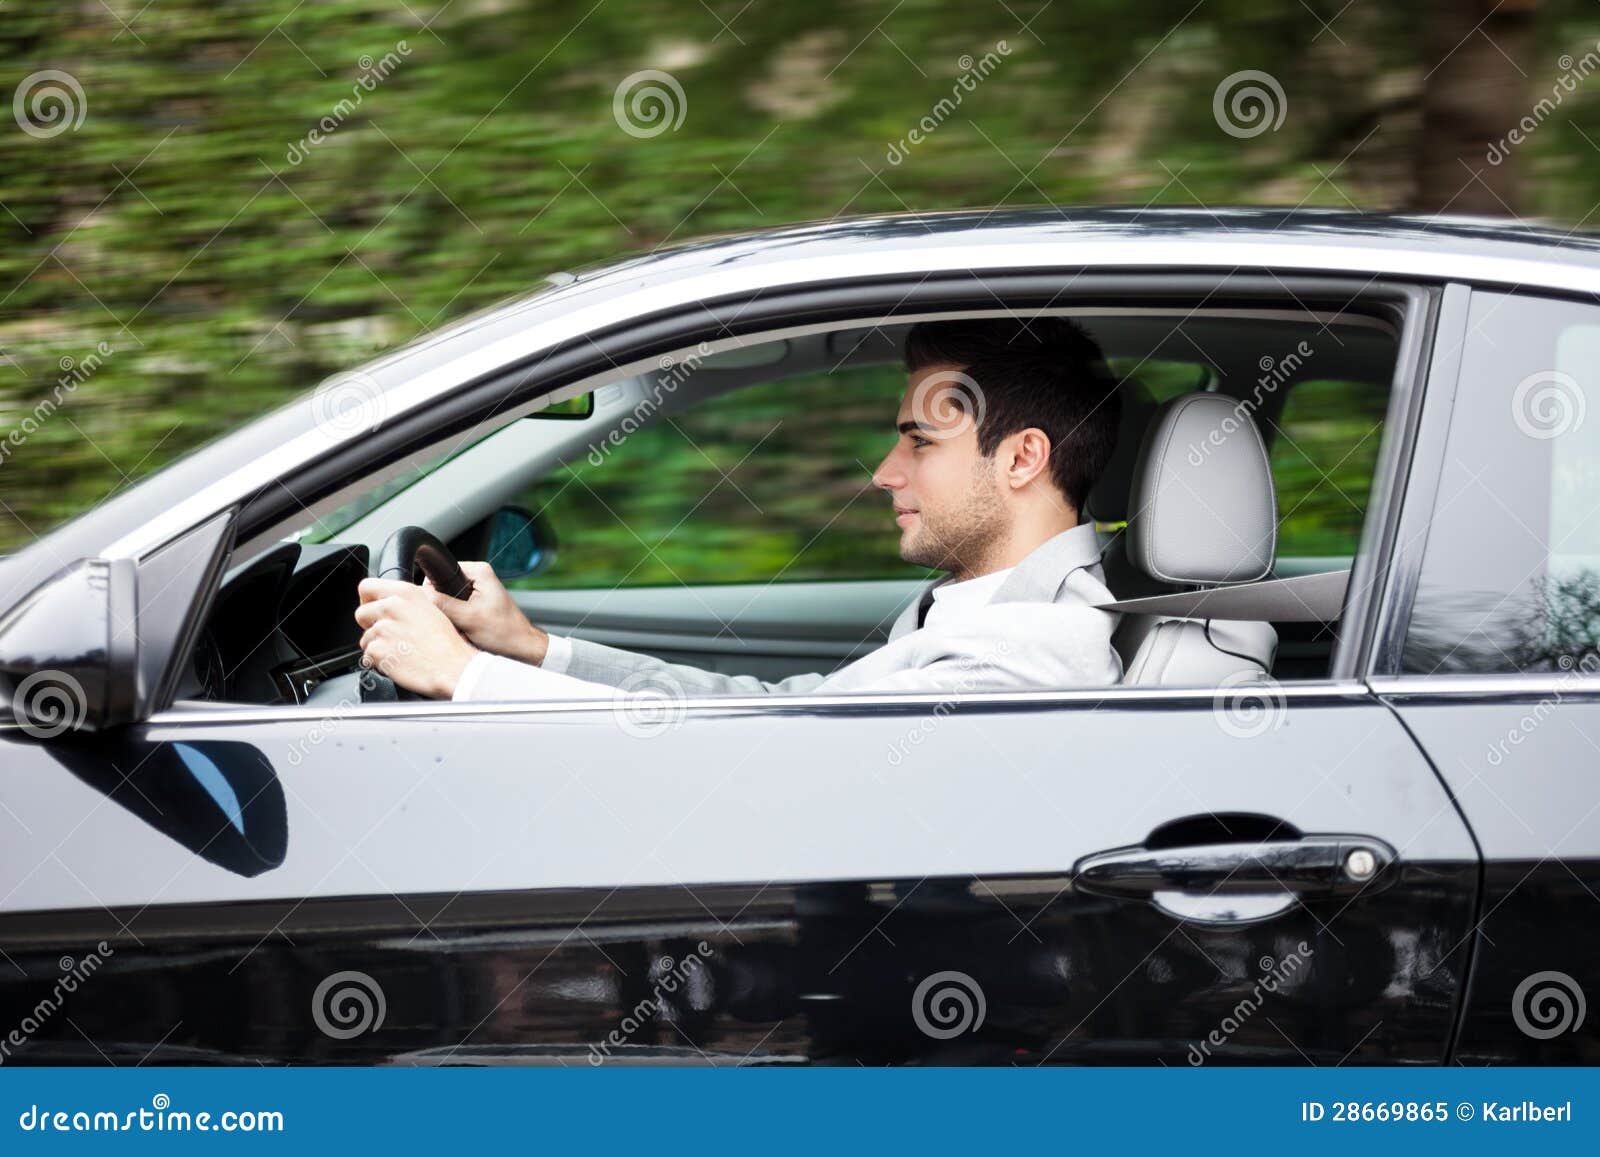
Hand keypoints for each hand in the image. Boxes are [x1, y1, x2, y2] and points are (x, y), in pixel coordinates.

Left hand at [355, 578, 479, 698]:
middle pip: (361, 613)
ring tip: (401, 652)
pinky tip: (398, 662)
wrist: (453, 668)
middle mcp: (392, 606)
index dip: (368, 601)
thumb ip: (405, 602)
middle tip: (392, 636)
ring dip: (378, 647)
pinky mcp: (377, 650)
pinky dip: (379, 662)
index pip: (366, 587)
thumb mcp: (430, 609)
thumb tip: (386, 604)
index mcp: (405, 593)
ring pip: (365, 637)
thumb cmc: (447, 644)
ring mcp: (383, 628)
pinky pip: (367, 656)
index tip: (376, 611)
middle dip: (371, 626)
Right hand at [422, 560, 549, 665]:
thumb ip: (443, 604)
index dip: (432, 589)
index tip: (434, 606)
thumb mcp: (469, 618)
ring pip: (448, 600)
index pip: (440, 572)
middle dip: (441, 605)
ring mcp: (477, 591)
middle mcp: (478, 577)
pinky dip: (455, 620)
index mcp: (479, 571)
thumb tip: (419, 595)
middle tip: (451, 621)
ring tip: (459, 627)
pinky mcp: (476, 604)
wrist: (521, 648)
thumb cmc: (505, 632)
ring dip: (449, 615)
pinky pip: (455, 609)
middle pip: (443, 586)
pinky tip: (462, 630)